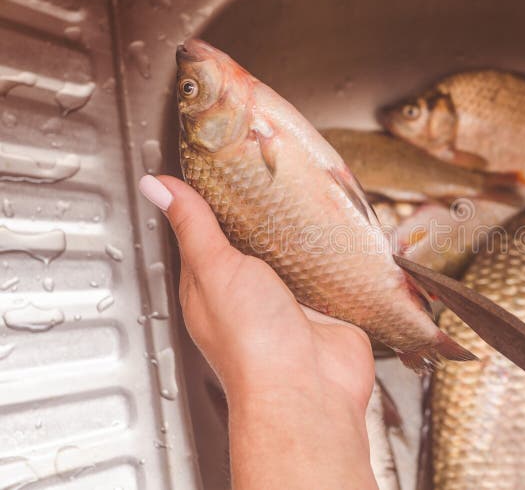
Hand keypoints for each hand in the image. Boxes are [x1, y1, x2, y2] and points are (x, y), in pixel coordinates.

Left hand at [138, 174, 376, 489]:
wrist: (309, 387)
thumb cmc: (252, 344)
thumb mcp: (215, 269)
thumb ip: (195, 226)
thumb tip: (156, 187)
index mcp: (211, 286)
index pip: (205, 234)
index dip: (212, 203)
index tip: (221, 169)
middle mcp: (250, 294)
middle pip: (254, 243)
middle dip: (263, 214)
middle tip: (271, 173)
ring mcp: (290, 301)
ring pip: (293, 256)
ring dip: (301, 233)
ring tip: (306, 196)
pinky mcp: (326, 307)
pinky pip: (328, 272)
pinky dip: (332, 255)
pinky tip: (337, 235)